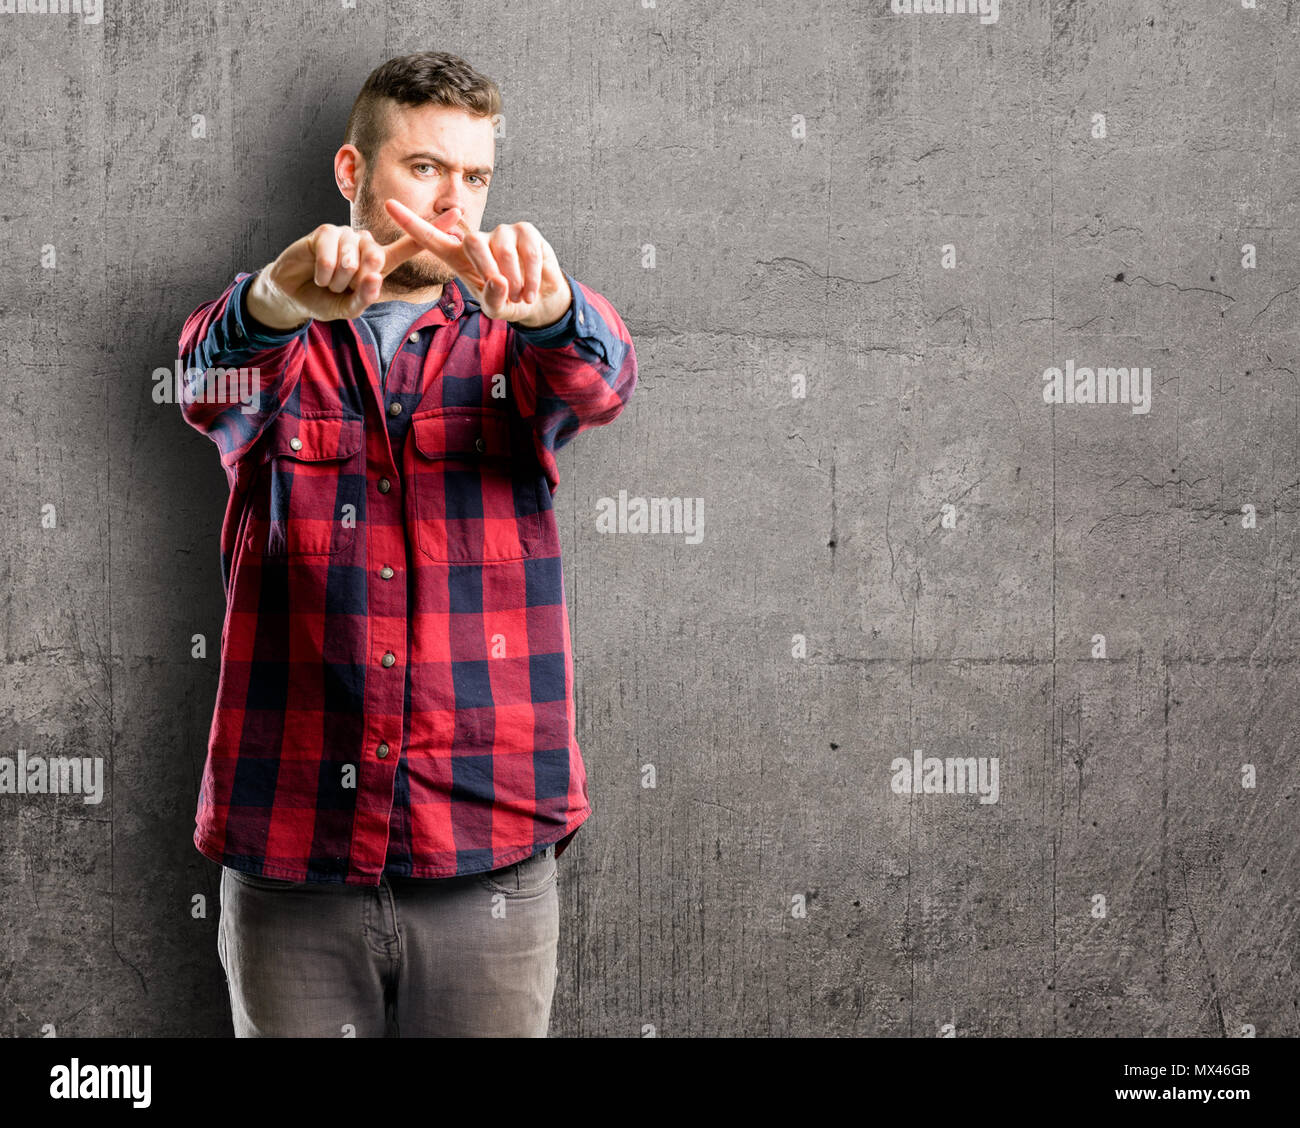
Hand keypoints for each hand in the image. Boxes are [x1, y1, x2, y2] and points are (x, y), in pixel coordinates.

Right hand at [244, 213, 463, 329]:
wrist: (295, 294)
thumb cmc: (328, 300)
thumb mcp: (350, 308)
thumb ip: (365, 297)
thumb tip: (374, 275)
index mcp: (380, 262)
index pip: (410, 245)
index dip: (433, 230)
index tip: (458, 215)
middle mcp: (366, 244)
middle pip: (377, 259)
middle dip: (357, 282)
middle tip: (344, 287)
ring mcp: (347, 235)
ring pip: (352, 260)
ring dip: (338, 280)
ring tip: (330, 281)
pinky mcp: (325, 231)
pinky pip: (330, 255)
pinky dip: (324, 273)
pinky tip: (319, 275)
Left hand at [383, 198, 572, 327]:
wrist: (540, 300)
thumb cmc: (510, 302)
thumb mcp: (496, 309)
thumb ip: (492, 299)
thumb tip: (498, 281)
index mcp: (459, 256)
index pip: (430, 236)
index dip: (410, 222)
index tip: (388, 204)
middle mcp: (477, 239)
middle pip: (471, 242)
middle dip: (488, 270)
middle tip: (505, 294)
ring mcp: (502, 231)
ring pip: (501, 249)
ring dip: (514, 279)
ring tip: (520, 296)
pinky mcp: (526, 230)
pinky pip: (526, 252)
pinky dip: (531, 277)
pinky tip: (532, 292)